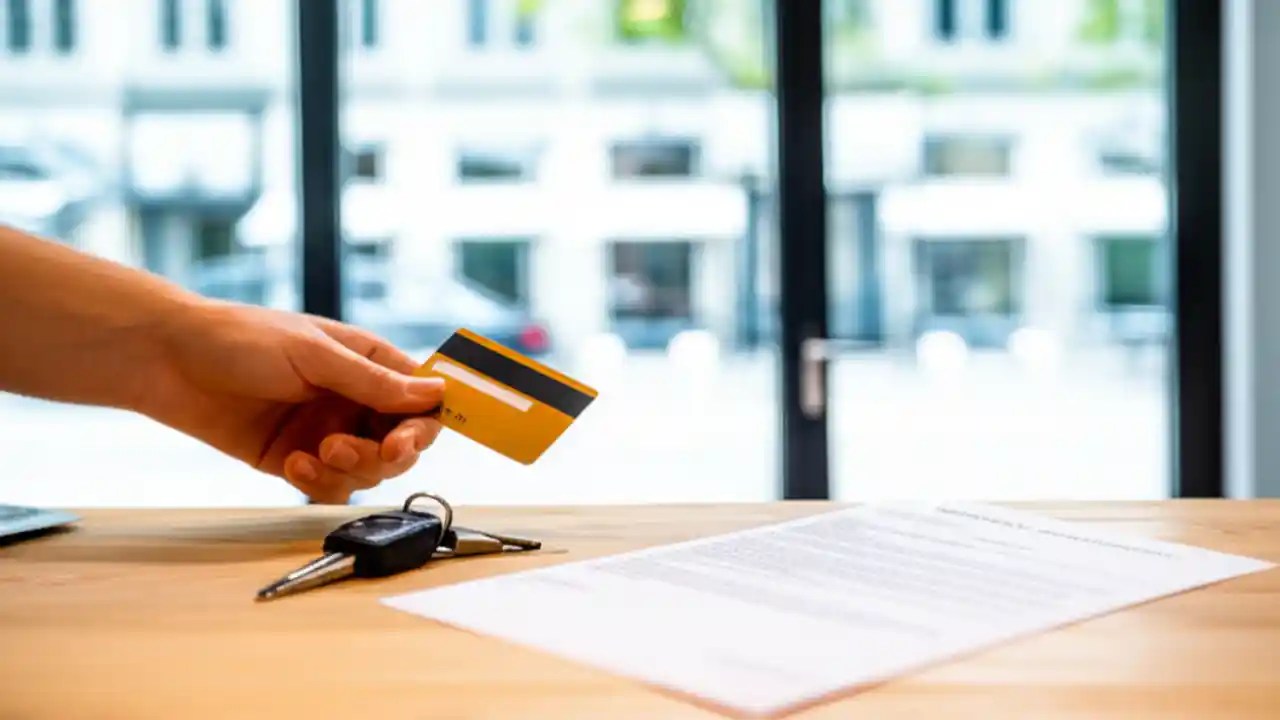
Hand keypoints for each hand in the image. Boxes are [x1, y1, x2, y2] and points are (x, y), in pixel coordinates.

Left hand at [139, 299, 444, 502]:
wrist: (167, 361)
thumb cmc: (239, 338)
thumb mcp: (313, 354)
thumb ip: (374, 381)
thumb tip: (435, 393)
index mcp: (367, 363)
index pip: (421, 400)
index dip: (422, 426)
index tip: (404, 442)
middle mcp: (353, 400)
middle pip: (401, 445)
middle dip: (381, 455)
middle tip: (346, 449)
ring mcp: (326, 431)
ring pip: (368, 471)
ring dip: (348, 469)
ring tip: (312, 454)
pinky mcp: (296, 460)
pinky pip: (330, 486)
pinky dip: (319, 483)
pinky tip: (292, 464)